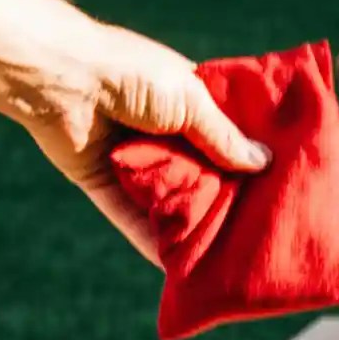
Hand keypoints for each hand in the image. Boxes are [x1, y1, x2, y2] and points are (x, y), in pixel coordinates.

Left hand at [24, 23, 271, 268]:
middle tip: (258, 227)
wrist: (61, 78)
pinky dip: (152, 240)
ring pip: (169, 199)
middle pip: (201, 172)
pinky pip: (132, 218)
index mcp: (187, 101)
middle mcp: (163, 131)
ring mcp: (134, 159)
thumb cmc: (131, 74)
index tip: (277, 181)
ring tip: (225, 254)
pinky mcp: (104, 183)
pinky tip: (178, 265)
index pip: (224, 134)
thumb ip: (224, 137)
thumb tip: (264, 162)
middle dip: (225, 196)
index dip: (246, 156)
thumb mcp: (191, 101)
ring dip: (191, 222)